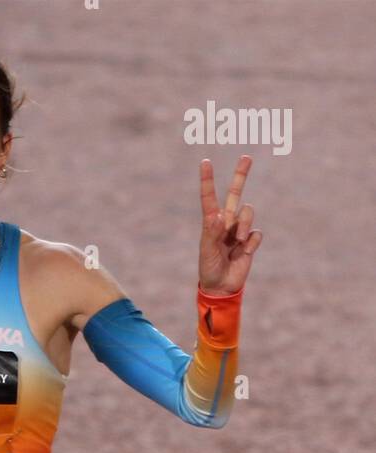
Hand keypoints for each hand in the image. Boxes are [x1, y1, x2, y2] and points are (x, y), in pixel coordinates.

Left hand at [198, 155, 261, 294]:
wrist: (221, 287)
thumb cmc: (209, 268)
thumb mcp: (207, 251)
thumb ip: (212, 233)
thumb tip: (220, 216)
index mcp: (212, 222)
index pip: (210, 198)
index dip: (208, 180)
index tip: (205, 162)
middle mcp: (226, 222)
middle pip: (236, 194)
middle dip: (241, 175)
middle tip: (246, 157)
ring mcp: (239, 230)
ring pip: (248, 213)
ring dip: (244, 226)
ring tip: (238, 242)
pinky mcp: (250, 241)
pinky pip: (256, 234)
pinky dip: (250, 244)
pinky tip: (243, 253)